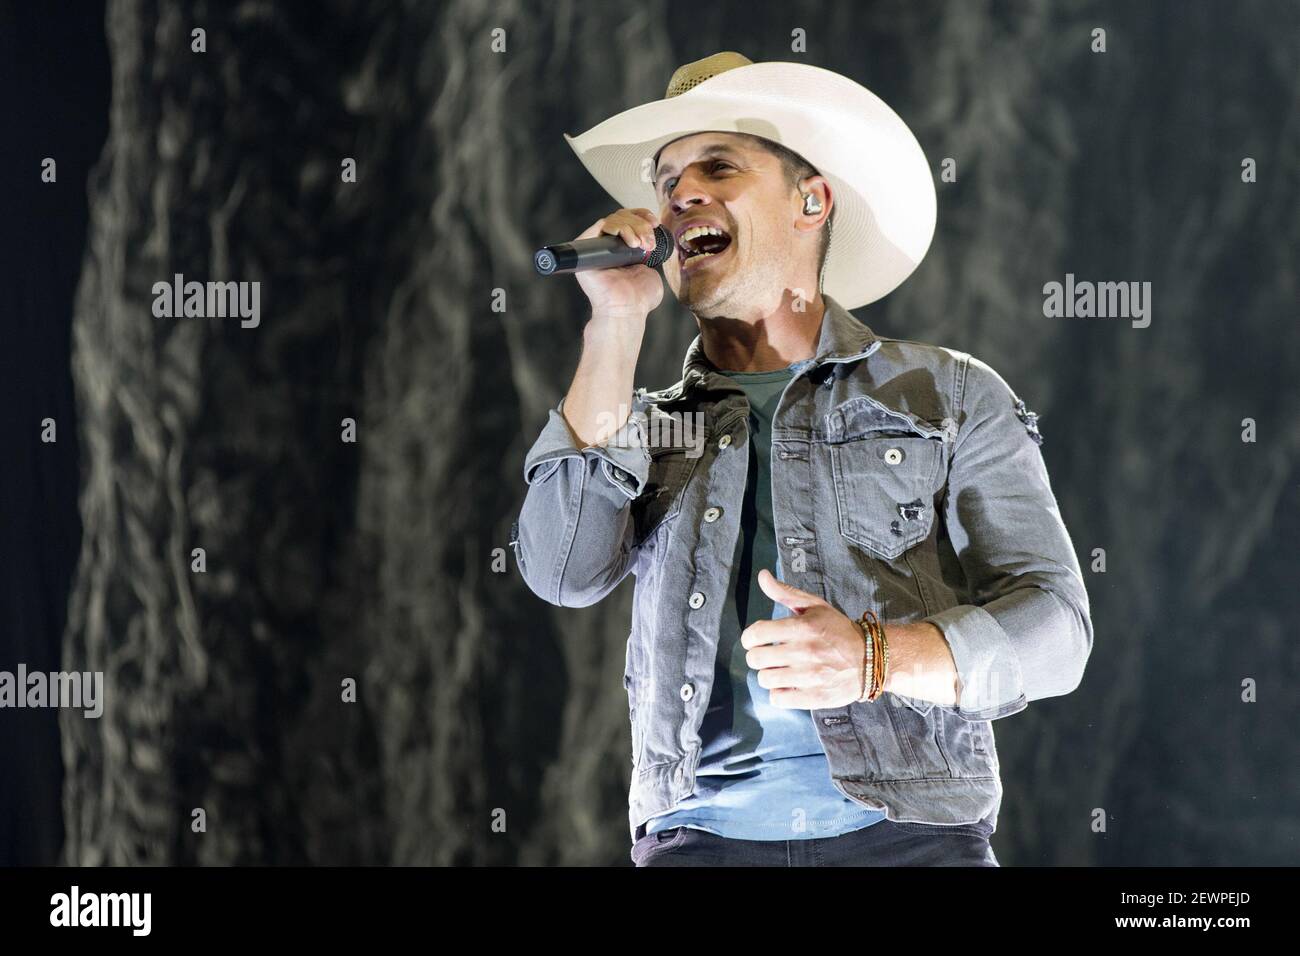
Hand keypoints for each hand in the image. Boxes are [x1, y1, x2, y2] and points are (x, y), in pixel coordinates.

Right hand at [573, 208, 667, 319]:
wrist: (628, 311)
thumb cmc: (639, 300)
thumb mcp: (651, 271)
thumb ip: (650, 257)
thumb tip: (652, 243)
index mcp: (621, 251)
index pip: (628, 220)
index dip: (642, 216)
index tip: (655, 223)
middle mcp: (606, 248)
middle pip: (621, 217)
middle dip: (640, 224)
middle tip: (649, 242)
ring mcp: (594, 249)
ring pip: (612, 220)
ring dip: (632, 227)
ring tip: (642, 245)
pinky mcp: (584, 252)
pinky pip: (598, 227)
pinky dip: (617, 227)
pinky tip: (630, 241)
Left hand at [741, 569, 960, 708]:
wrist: (870, 659)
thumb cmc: (838, 631)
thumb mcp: (815, 606)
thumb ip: (785, 593)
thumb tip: (762, 576)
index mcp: (804, 627)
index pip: (757, 633)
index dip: (749, 638)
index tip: (754, 640)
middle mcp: (806, 651)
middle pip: (756, 659)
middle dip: (758, 656)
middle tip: (769, 656)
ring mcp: (811, 676)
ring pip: (765, 679)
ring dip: (769, 675)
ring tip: (781, 670)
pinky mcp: (815, 697)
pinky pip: (778, 699)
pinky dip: (779, 693)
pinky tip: (788, 685)